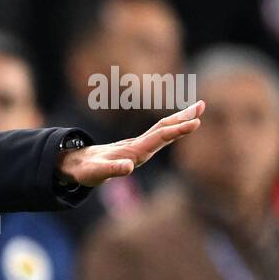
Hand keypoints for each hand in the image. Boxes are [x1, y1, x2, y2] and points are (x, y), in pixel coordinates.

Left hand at [56, 101, 204, 186]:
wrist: (75, 164)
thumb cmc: (87, 170)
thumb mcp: (97, 173)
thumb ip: (112, 170)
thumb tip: (129, 167)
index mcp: (133, 150)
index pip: (158, 137)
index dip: (176, 130)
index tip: (194, 122)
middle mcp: (137, 145)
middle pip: (163, 129)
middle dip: (182, 119)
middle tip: (202, 106)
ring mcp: (137, 145)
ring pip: (161, 130)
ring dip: (179, 120)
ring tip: (198, 109)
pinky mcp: (136, 148)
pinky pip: (157, 136)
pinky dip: (171, 129)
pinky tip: (179, 125)